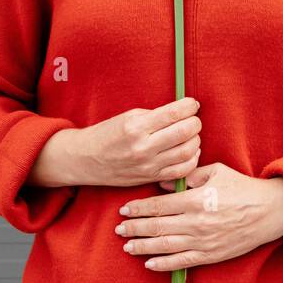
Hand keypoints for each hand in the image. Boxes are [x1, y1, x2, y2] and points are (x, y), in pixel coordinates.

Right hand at [28, 97, 201, 187]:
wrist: (86, 160)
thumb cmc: (107, 133)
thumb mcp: (128, 117)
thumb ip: (155, 115)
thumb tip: (182, 112)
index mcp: (136, 126)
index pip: (174, 113)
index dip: (189, 106)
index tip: (192, 104)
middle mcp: (143, 147)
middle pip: (185, 132)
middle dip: (195, 122)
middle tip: (193, 118)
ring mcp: (148, 165)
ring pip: (187, 152)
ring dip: (195, 140)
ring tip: (191, 134)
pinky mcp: (151, 178)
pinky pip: (182, 171)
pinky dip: (192, 159)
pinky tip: (189, 151)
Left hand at [114, 162, 282, 271]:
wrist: (269, 211)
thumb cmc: (242, 187)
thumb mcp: (216, 171)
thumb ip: (188, 176)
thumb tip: (162, 183)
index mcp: (196, 199)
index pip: (159, 205)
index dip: (139, 208)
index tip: (124, 209)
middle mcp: (196, 222)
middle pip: (157, 227)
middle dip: (135, 228)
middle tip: (118, 228)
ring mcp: (203, 241)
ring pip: (165, 246)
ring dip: (143, 247)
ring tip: (127, 246)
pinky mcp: (211, 255)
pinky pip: (182, 262)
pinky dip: (163, 264)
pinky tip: (149, 263)